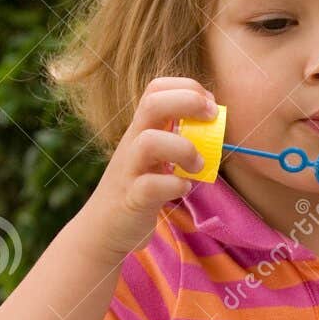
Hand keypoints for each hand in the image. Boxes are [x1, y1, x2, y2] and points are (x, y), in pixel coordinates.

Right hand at [76, 76, 216, 262]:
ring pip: (149, 142)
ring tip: (197, 166)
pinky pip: (149, 186)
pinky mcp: (131, 199)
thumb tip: (215, 128)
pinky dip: (173, 185)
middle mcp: (132, 144)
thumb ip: (178, 142)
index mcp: (141, 130)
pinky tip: (183, 189)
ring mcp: (129, 170)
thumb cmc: (138, 191)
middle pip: (152, 104)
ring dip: (184, 149)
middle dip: (188, 102)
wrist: (103, 231)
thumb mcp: (157, 160)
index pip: (156, 89)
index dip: (187, 88)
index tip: (209, 106)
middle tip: (211, 119)